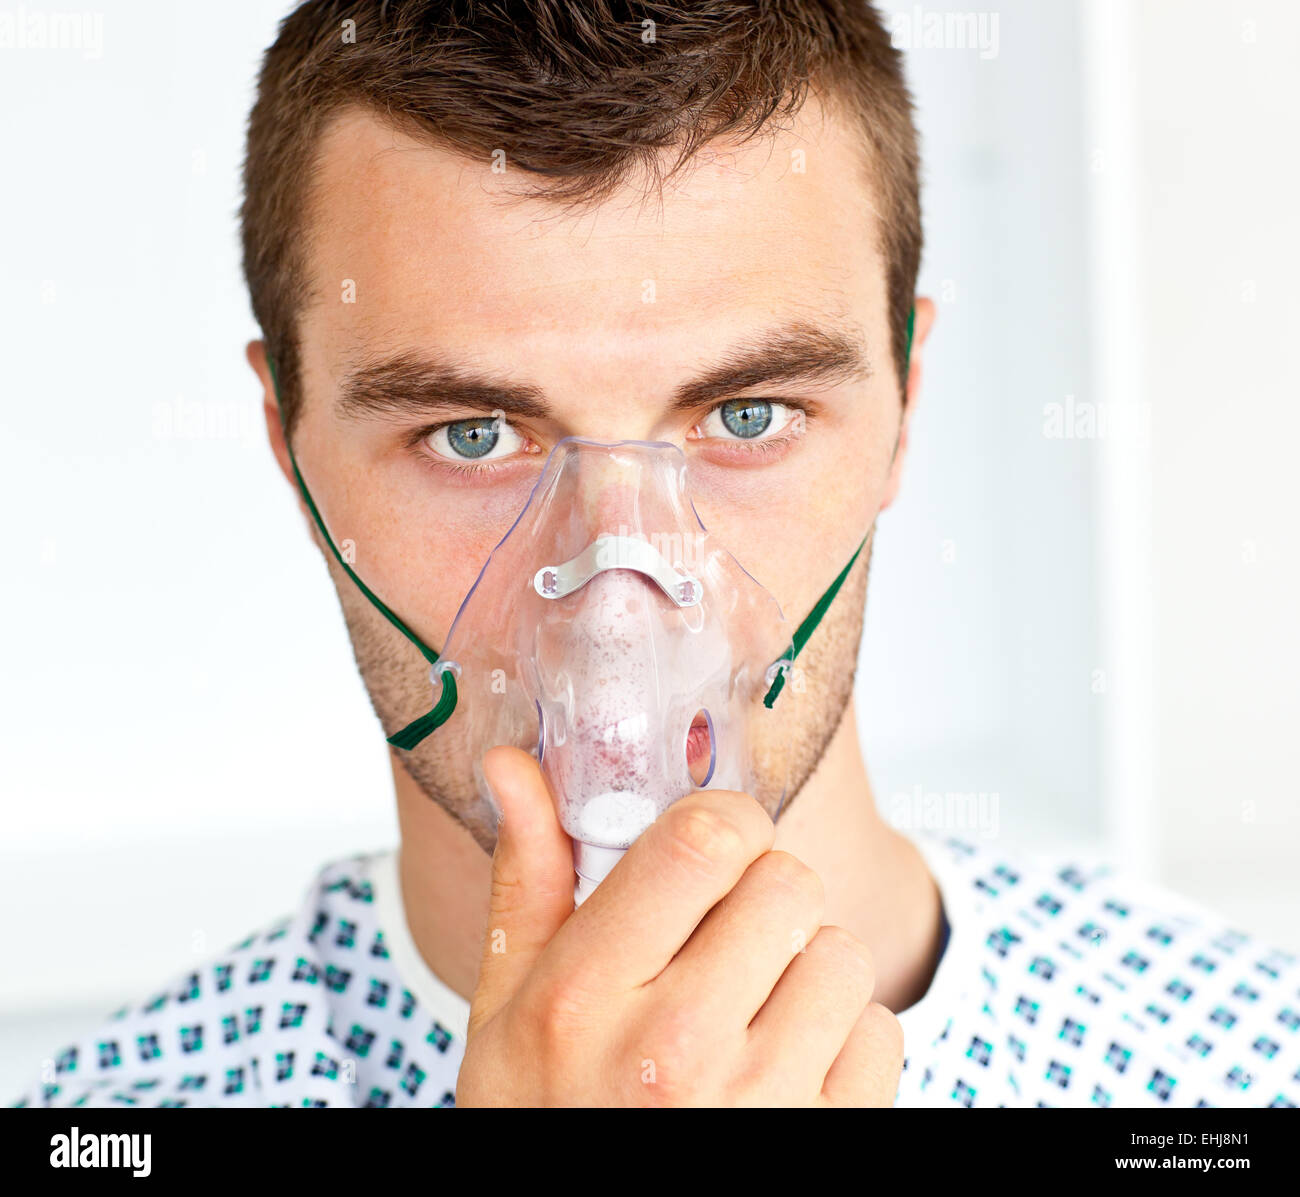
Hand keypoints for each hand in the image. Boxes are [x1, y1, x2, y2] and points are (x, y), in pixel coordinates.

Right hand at [454, 746, 902, 1106]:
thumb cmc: (549, 1114)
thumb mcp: (509, 1007)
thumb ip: (528, 879)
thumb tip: (514, 766)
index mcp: (584, 997)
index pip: (702, 841)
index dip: (724, 822)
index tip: (713, 847)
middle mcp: (673, 1052)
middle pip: (786, 882)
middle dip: (761, 894)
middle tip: (725, 938)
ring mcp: (757, 1105)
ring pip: (841, 952)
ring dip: (806, 966)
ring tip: (752, 1008)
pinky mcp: (824, 1138)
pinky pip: (880, 1030)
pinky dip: (844, 1038)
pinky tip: (786, 1064)